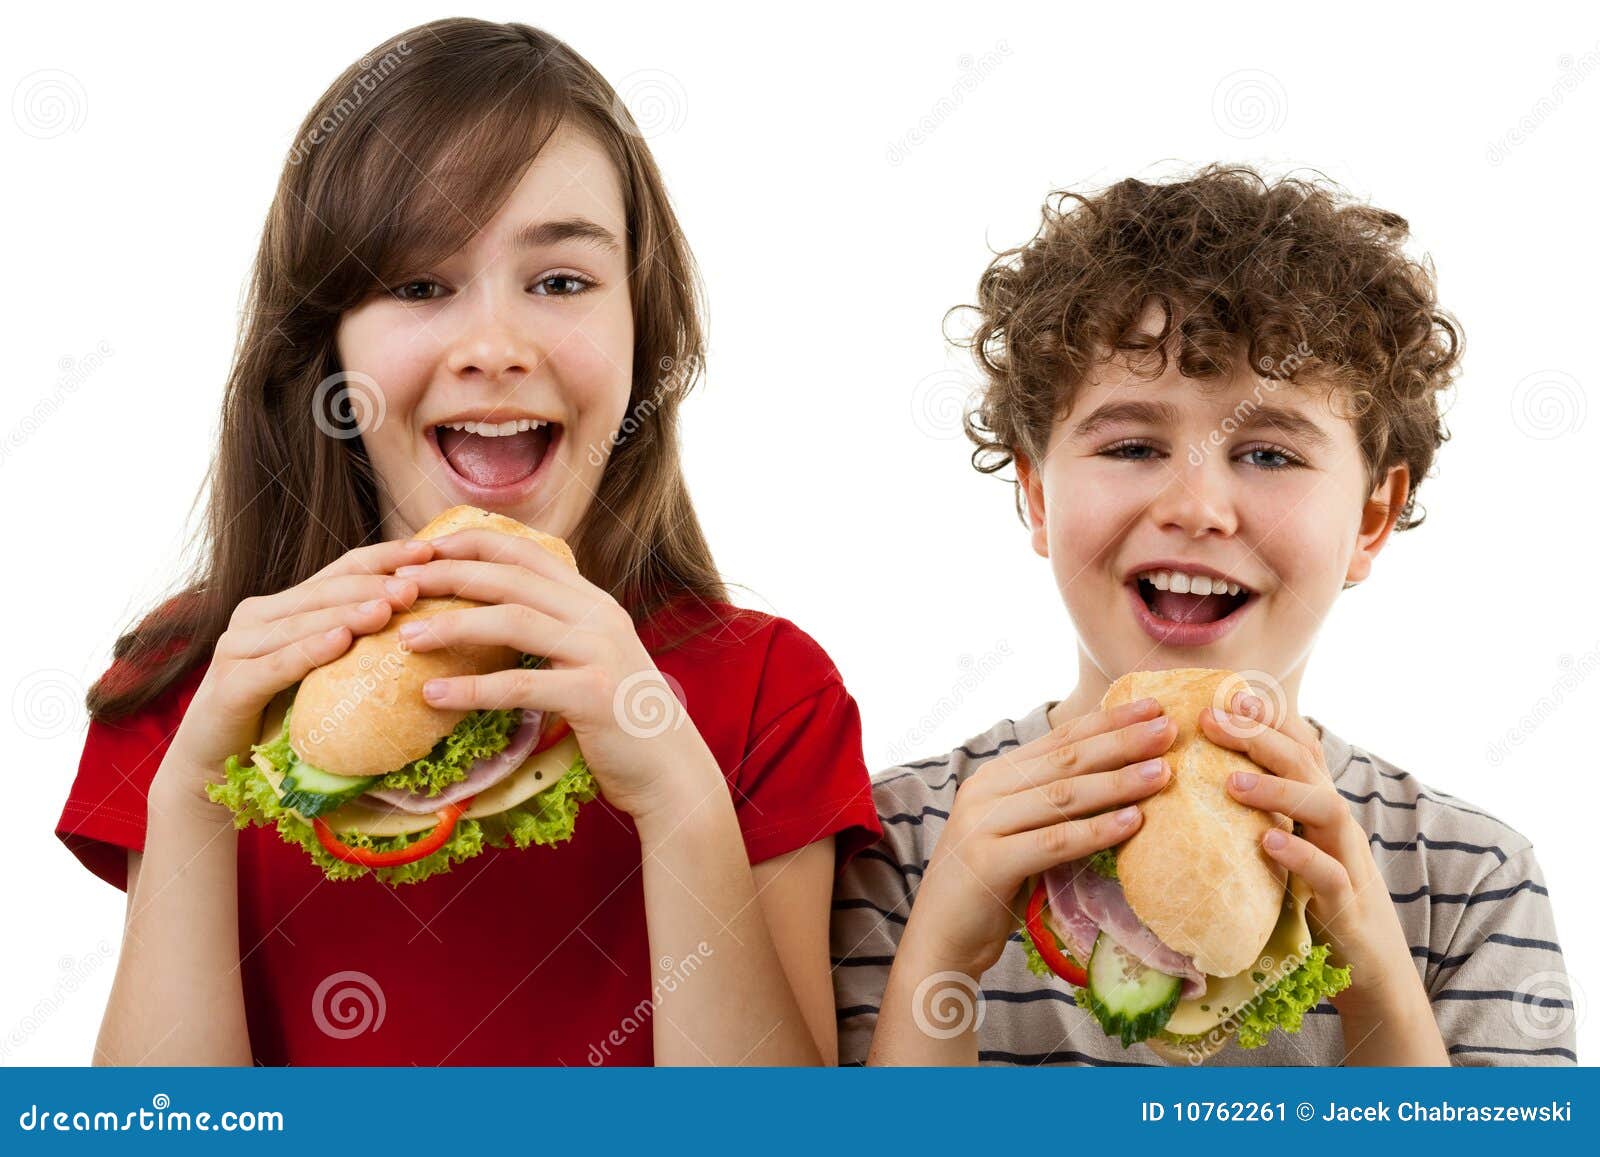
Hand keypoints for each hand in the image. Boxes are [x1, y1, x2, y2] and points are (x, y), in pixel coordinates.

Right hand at [155, 538, 430, 816]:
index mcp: (283, 606)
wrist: (214, 766)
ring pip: (303, 623)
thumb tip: (422, 623)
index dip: (384, 557)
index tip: (428, 551)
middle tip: (415, 586)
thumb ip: (351, 642)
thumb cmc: (277, 716)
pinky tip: (340, 642)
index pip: (341, 570)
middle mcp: (257, 617)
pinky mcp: (230, 685)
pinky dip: (309, 651)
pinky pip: (277, 665)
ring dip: (348, 614)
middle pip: (325, 591)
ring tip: (388, 608)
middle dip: (373, 585)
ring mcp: (238, 647)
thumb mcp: (321, 672)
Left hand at [389, 529, 718, 821]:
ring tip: (405, 637)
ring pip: (513, 621)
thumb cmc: (621, 720)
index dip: (470, 544)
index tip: (421, 550)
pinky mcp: (593, 695)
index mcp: (592, 602)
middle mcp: (597, 615)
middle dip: (448, 575)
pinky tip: (432, 696)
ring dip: (452, 625)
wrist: (670, 769)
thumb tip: (492, 622)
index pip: (525, 552)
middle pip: (510, 578)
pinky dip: (471, 689)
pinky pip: (521, 685)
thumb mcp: (590, 660)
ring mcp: (598, 652)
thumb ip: (555, 633)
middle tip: (397, 583)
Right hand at [898, 697, 1177, 979]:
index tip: (1153, 707)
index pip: (1059, 740)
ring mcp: (982, 824)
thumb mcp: (1019, 834)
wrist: (940, 940)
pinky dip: (1096, 831)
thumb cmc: (990, 888)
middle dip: (1121, 742)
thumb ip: (1050, 807)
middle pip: (1065, 760)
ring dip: (1118, 782)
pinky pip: (1054, 842)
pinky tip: (1133, 822)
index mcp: (994, 777)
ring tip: (1162, 772)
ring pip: (1063, 796)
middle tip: (1168, 728)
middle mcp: (985, 791)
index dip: (1107, 721)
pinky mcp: (988, 862)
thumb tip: (1118, 780)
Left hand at [1201, 693, 1431, 1026]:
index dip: (1268, 716)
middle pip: (1307, 764)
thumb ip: (1256, 812)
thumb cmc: (1314, 900)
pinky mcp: (1347, 905)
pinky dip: (1301, 855)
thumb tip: (1195, 782)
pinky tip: (1268, 843)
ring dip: (1278, 789)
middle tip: (1211, 718)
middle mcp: (1335, 824)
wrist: (1370, 967)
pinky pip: (1329, 874)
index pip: (1300, 745)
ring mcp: (1347, 861)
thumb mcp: (1284, 845)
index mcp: (1316, 805)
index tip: (1226, 692)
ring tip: (1231, 781)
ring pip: (1325, 808)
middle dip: (1260, 736)